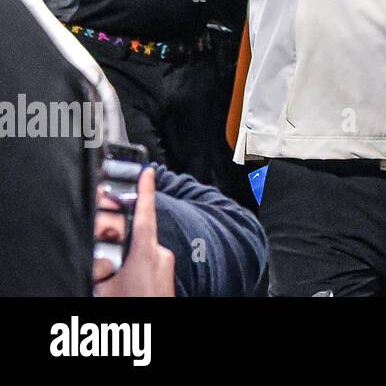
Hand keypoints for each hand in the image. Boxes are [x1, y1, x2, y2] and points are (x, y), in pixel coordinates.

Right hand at [95, 167, 175, 296]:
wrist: (157, 334)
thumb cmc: (132, 306)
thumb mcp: (104, 286)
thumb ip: (100, 266)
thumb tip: (97, 258)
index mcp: (146, 252)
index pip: (145, 213)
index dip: (145, 190)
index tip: (148, 171)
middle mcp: (160, 255)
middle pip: (137, 236)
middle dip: (119, 243)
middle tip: (108, 267)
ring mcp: (166, 265)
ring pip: (140, 253)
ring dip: (125, 262)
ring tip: (115, 284)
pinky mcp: (167, 275)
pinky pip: (147, 265)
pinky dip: (134, 270)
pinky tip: (125, 288)